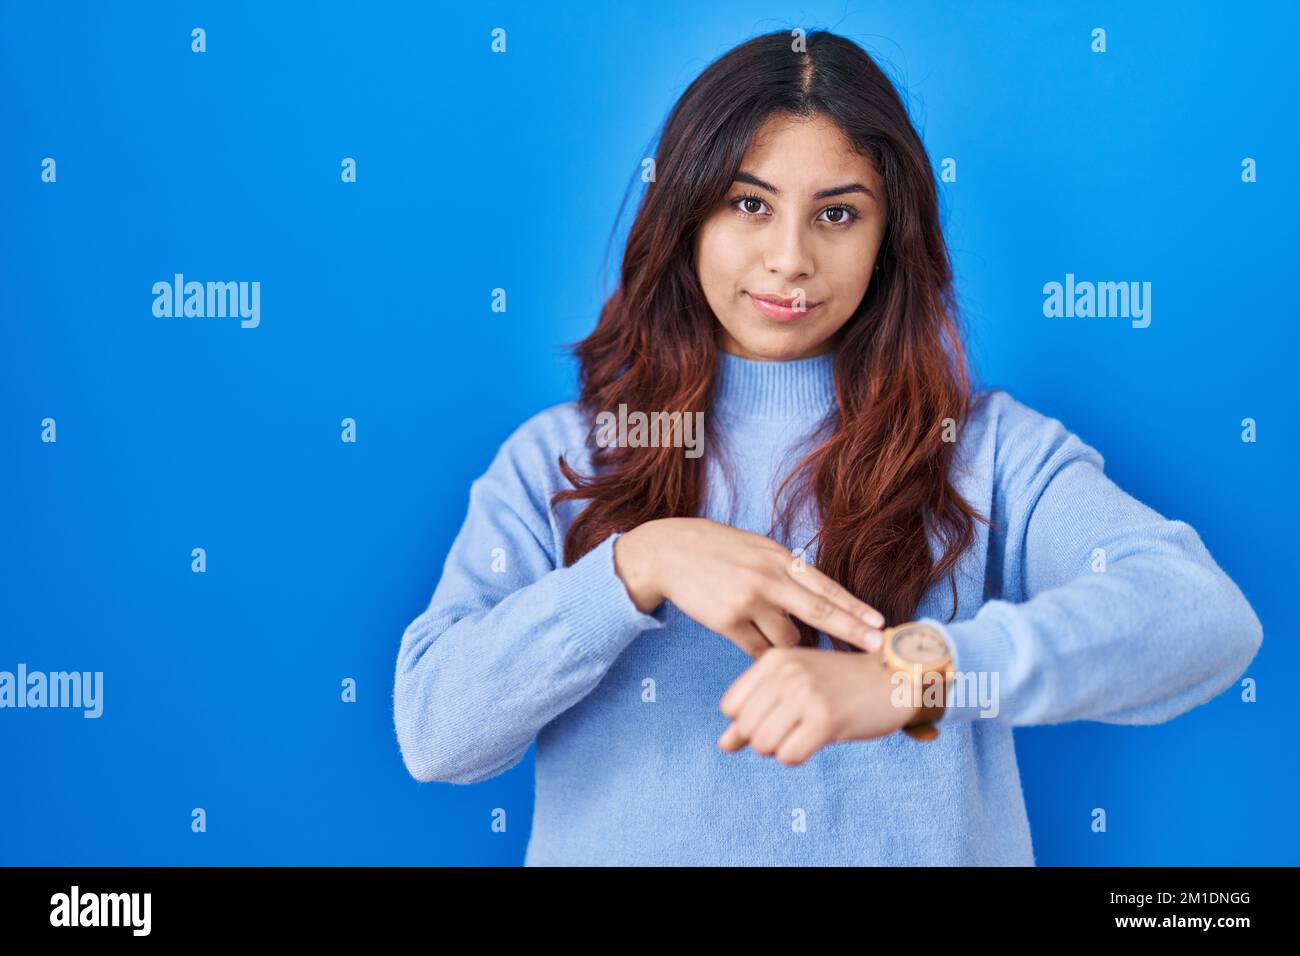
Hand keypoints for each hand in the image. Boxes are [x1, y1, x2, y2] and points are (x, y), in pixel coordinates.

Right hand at [613, 517, 886, 655]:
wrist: (669, 553)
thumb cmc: (716, 549)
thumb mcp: (756, 548)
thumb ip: (785, 569)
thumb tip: (817, 593)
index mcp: (779, 558)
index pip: (826, 587)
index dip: (855, 607)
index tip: (880, 622)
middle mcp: (768, 579)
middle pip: (820, 612)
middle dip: (852, 632)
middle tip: (876, 646)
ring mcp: (748, 602)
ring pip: (787, 640)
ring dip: (791, 646)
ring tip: (780, 638)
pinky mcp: (727, 622)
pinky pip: (758, 651)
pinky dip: (764, 653)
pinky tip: (760, 647)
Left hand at [717, 645, 920, 763]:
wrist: (894, 680)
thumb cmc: (840, 686)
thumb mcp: (793, 688)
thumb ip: (754, 714)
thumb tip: (722, 745)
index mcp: (774, 659)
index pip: (731, 706)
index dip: (749, 721)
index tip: (778, 715)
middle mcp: (786, 672)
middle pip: (746, 728)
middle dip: (766, 739)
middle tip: (796, 727)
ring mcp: (806, 694)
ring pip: (763, 745)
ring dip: (783, 749)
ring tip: (807, 732)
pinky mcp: (825, 719)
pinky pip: (788, 756)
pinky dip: (798, 757)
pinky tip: (817, 740)